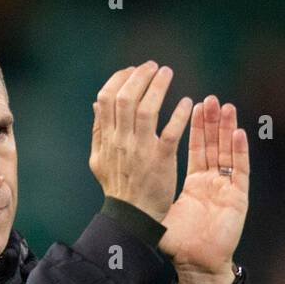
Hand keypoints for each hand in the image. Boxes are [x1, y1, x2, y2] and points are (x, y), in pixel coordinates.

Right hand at [89, 62, 191, 222]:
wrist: (132, 217)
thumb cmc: (118, 187)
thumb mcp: (100, 159)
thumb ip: (99, 131)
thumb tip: (97, 103)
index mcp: (106, 139)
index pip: (106, 99)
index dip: (119, 79)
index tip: (131, 70)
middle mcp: (121, 141)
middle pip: (126, 98)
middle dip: (139, 76)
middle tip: (152, 66)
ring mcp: (140, 150)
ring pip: (147, 109)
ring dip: (158, 86)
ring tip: (167, 73)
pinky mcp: (160, 160)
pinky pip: (171, 131)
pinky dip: (179, 114)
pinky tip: (187, 103)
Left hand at [158, 95, 248, 283]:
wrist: (198, 265)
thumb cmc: (180, 244)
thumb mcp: (163, 213)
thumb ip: (153, 196)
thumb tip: (128, 183)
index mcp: (194, 183)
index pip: (194, 148)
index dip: (194, 127)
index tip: (192, 104)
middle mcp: (211, 182)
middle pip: (212, 145)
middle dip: (211, 122)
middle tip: (209, 99)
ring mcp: (225, 189)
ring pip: (228, 152)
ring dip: (226, 130)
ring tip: (225, 107)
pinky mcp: (237, 198)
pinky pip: (239, 170)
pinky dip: (239, 151)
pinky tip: (238, 133)